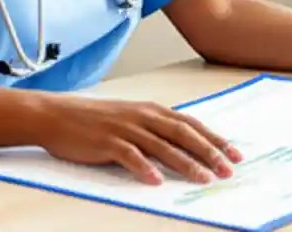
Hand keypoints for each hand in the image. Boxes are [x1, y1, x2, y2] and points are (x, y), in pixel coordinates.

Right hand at [27, 95, 242, 184]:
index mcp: (153, 110)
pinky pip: (129, 156)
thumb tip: (183, 145)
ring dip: (185, 164)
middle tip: (228, 169)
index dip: (215, 139)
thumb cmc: (96, 119)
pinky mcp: (107, 142)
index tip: (235, 153)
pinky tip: (156, 181)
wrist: (56, 115)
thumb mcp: (132, 117)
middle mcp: (144, 117)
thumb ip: (156, 128)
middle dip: (209, 152)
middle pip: (184, 135)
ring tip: (203, 179)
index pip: (191, 125)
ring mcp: (126, 128)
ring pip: (162, 147)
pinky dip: (144, 168)